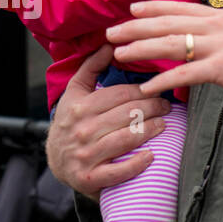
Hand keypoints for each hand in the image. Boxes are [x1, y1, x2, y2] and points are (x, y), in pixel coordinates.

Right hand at [45, 43, 172, 200]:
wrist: (55, 161)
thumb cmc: (71, 122)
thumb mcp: (74, 92)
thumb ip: (91, 67)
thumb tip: (109, 44)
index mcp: (80, 107)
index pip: (119, 94)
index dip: (143, 91)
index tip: (159, 90)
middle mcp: (82, 130)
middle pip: (127, 115)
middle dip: (152, 108)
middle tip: (167, 107)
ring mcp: (86, 155)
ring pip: (125, 139)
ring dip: (150, 131)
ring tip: (164, 126)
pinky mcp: (90, 178)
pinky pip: (118, 171)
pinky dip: (136, 164)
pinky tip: (151, 156)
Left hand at [106, 0, 222, 115]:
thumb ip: (218, 37)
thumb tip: (198, 41)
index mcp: (221, 18)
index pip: (179, 9)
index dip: (153, 8)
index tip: (130, 10)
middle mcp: (218, 26)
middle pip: (169, 24)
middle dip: (136, 27)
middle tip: (110, 33)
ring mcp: (221, 45)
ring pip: (172, 44)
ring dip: (142, 49)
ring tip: (119, 55)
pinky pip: (186, 73)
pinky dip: (163, 79)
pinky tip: (146, 87)